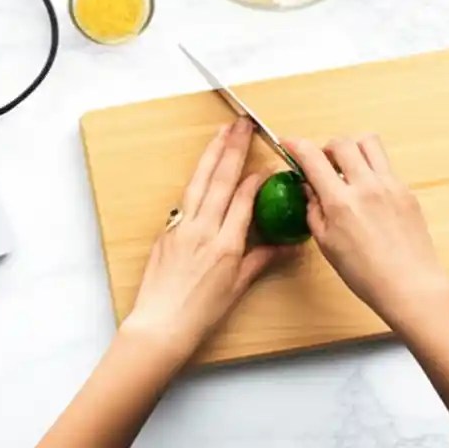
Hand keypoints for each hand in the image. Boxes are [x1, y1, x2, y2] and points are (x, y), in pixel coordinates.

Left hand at [121, 118, 292, 364]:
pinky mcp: (167, 231)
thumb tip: (288, 246)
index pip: (243, 199)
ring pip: (199, 181)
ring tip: (222, 132)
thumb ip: (262, 260)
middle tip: (242, 125)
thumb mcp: (238, 287)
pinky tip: (203, 168)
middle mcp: (203, 230)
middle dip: (233, 148)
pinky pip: (185, 199)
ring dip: (211, 154)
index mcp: (225, 244)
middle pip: (220, 179)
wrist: (161, 324)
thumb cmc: (200, 312)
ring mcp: (182, 227)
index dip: (256, 177)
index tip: (267, 163)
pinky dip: (196, 179)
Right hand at [284, 135, 448, 328]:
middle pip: (342, 142)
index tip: (288, 142)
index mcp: (341, 202)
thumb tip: (308, 188)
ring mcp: (390, 185)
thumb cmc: (366, 273)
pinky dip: (371, 168)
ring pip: (369, 143)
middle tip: (322, 163)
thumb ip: (314, 210)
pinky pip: (385, 165)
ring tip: (347, 168)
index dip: (296, 144)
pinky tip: (368, 192)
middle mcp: (366, 186)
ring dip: (353, 148)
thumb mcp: (327, 244)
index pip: (313, 157)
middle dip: (326, 147)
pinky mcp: (407, 191)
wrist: (410, 286)